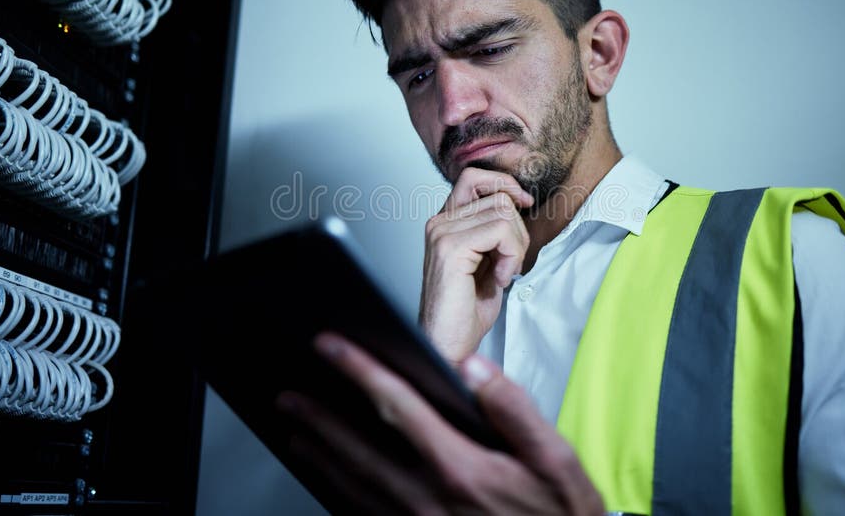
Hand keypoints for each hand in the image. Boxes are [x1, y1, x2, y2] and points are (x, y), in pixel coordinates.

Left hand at [275, 332, 604, 514]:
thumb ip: (514, 410)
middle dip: (319, 416)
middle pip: (358, 447)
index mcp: (460, 467)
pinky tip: (326, 478)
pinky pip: (364, 514)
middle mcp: (427, 497)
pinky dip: (336, 493)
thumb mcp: (557, 461)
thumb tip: (471, 367)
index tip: (329, 345)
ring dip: (320, 454)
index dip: (359, 370)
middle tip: (287, 393)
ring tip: (295, 430)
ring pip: (353, 484)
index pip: (397, 405)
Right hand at [420, 167, 533, 363]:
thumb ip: (496, 231)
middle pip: (498, 196)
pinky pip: (501, 230)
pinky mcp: (450, 248)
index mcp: (445, 221)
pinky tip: (499, 278)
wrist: (448, 345)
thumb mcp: (487, 261)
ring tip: (503, 273)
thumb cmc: (466, 311)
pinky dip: (511, 255)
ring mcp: (441, 232)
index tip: (524, 206)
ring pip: (503, 212)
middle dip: (518, 231)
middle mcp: (439, 222)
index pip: (476, 177)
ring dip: (516, 246)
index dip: (505, 185)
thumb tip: (519, 204)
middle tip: (510, 264)